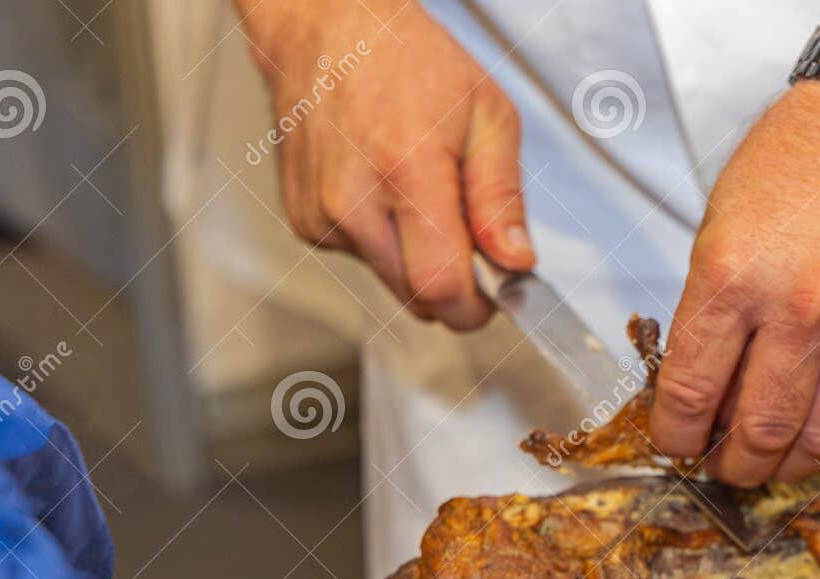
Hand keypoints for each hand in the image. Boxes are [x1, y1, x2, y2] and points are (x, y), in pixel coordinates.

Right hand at [238, 0, 532, 328]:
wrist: (328, 29)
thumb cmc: (408, 62)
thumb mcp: (487, 116)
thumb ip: (502, 198)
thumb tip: (515, 262)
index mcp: (406, 172)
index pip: (440, 287)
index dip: (475, 307)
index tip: (493, 296)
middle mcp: (352, 201)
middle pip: (418, 297)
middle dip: (452, 280)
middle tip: (465, 230)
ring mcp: (321, 216)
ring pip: (391, 282)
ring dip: (416, 258)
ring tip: (417, 192)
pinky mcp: (304, 222)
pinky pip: (362, 260)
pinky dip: (383, 240)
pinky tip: (382, 189)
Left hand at [651, 81, 819, 485]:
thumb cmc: (794, 167)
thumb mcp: (719, 230)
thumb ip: (710, 317)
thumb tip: (708, 399)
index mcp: (733, 277)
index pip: (692, 392)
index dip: (677, 437)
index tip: (677, 446)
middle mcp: (799, 307)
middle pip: (759, 429)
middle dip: (734, 465)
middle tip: (726, 469)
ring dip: (790, 464)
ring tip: (774, 463)